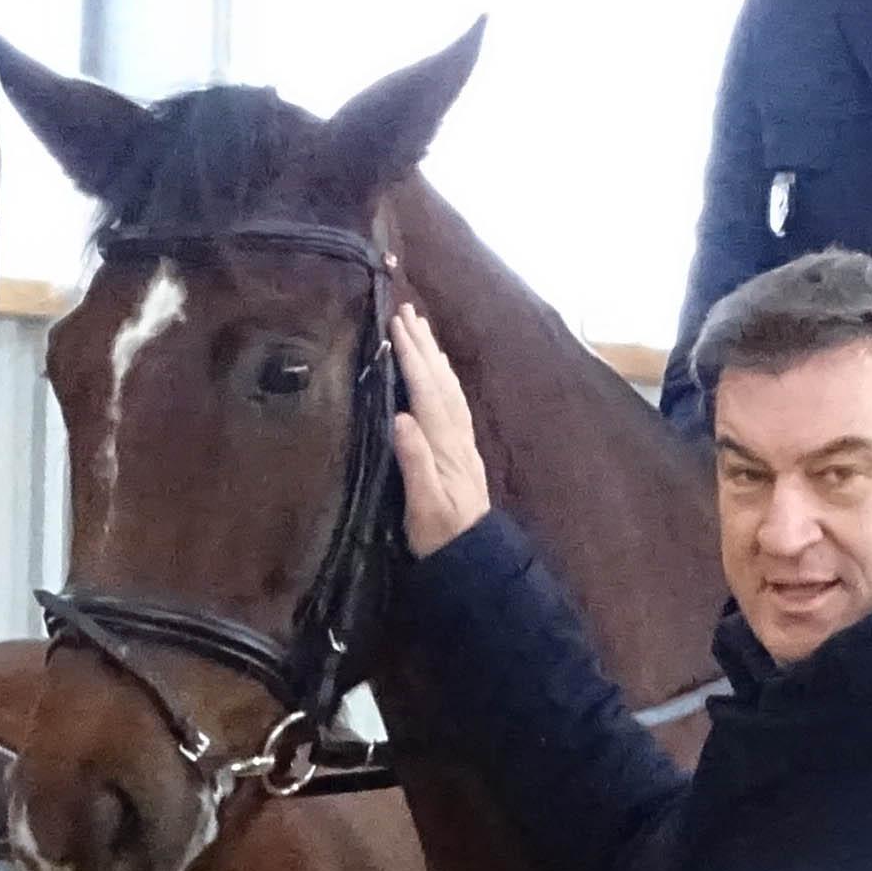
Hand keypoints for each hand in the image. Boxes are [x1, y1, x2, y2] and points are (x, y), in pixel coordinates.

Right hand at [385, 305, 493, 555]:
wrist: (475, 560)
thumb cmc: (441, 538)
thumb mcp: (423, 506)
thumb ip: (414, 462)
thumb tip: (401, 418)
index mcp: (442, 446)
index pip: (425, 390)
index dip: (411, 356)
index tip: (396, 324)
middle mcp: (455, 438)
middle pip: (439, 381)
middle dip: (422, 345)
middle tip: (407, 310)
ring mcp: (462, 444)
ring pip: (449, 388)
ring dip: (434, 356)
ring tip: (422, 329)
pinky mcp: (462, 453)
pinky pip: (454, 403)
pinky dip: (445, 379)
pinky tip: (441, 373)